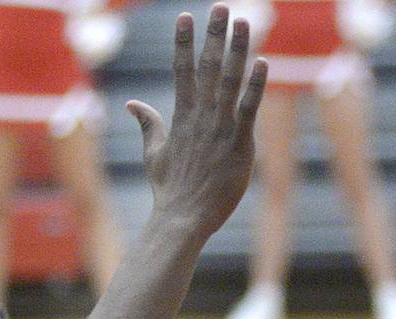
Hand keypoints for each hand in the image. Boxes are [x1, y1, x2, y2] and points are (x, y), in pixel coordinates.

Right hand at [126, 5, 266, 241]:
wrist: (182, 219)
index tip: (185, 17)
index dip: (184, 43)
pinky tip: (262, 62)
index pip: (182, 72)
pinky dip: (255, 86)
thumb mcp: (154, 155)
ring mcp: (219, 129)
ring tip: (243, 22)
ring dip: (236, 50)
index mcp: (181, 118)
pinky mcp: (238, 144)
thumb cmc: (170, 190)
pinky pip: (248, 109)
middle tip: (220, 7)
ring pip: (229, 81)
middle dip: (213, 36)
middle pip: (207, 68)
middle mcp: (200, 118)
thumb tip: (132, 104)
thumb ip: (148, 124)